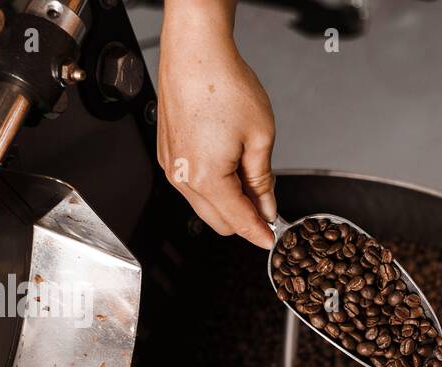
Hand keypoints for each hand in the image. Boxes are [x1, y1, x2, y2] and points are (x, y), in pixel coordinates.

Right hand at [157, 3, 276, 247]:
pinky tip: (230, 165)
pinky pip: (192, 184)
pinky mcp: (168, 153)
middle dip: (246, 218)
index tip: (273, 240)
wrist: (195, 53)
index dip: (260, 232)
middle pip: (219, 221)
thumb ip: (263, 181)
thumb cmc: (224, 84)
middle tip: (269, 203)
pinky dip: (213, 185)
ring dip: (229, 201)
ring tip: (251, 175)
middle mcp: (182, 177)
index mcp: (206, 178)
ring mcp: (171, 166)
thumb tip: (267, 207)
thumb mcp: (260, 138)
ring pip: (204, 204)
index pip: (239, 221)